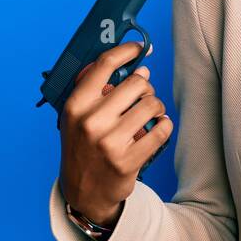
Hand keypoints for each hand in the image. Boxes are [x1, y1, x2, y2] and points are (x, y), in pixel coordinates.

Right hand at [58, 40, 171, 226]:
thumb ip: (96, 90)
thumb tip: (136, 65)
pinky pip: (162, 130)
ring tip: (151, 114)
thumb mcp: (77, 116)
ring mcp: (109, 143)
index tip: (140, 48)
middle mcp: (90, 122)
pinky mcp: (128, 160)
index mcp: (75, 106)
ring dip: (157, 107)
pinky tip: (159, 127)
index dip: (126, 51)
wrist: (83, 191)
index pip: (104, 65)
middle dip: (146, 87)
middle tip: (144, 95)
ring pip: (152, 105)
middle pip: (136, 83)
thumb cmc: (84, 146)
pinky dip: (165, 125)